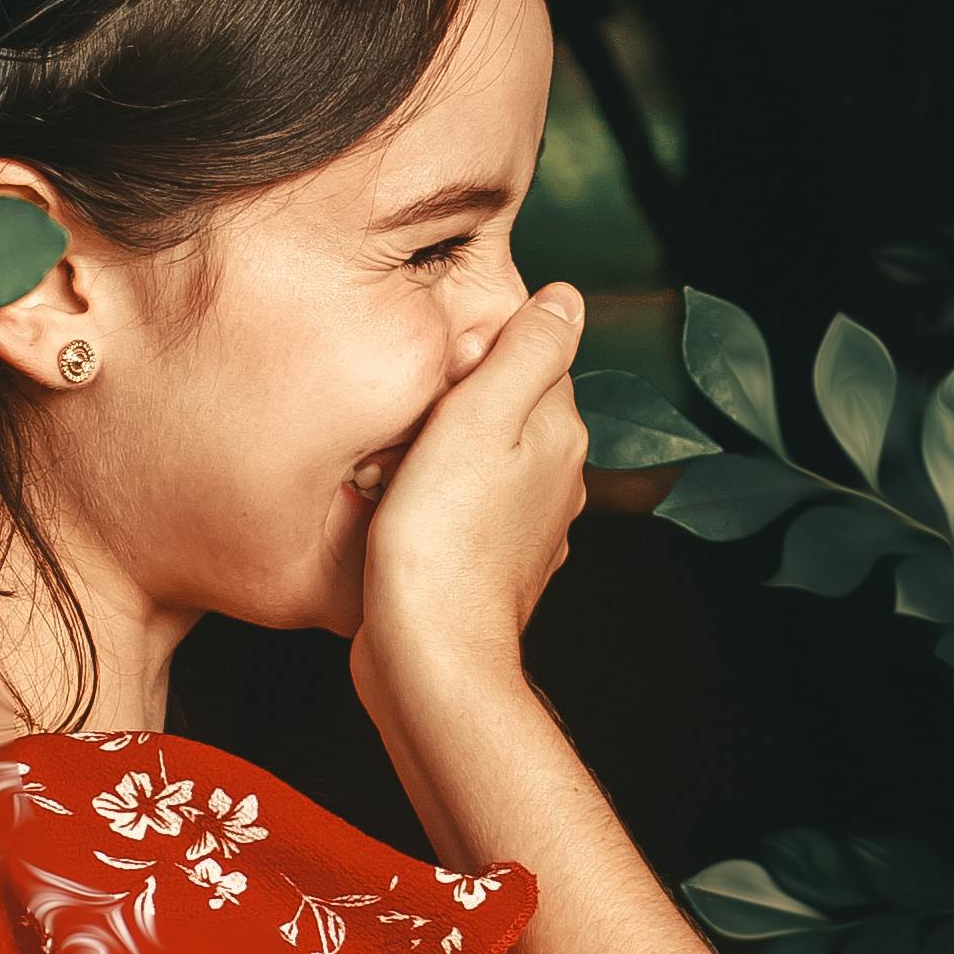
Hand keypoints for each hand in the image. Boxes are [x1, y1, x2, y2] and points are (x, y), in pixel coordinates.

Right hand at [353, 285, 587, 724]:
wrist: (427, 655)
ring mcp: (523, 527)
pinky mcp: (485, 563)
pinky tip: (390, 514)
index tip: (432, 379)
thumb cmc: (441, 539)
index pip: (527, 354)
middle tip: (402, 433)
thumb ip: (527, 350)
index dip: (471, 353)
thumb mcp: (479, 416)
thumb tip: (565, 298)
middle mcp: (554, 481)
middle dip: (446, 406)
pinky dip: (422, 501)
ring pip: (471, 457)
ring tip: (387, 476)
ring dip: (427, 455)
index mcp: (560, 434)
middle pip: (496, 405)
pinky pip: (452, 507)